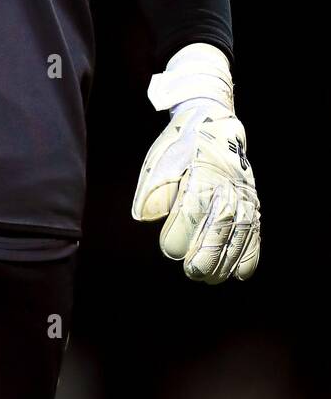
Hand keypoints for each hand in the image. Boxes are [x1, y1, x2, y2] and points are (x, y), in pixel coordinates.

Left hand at [132, 102, 260, 283]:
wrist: (213, 121)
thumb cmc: (181, 143)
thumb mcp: (160, 158)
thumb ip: (152, 188)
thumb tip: (144, 217)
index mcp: (201, 173)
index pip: (193, 210)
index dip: (180, 234)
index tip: (169, 248)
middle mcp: (227, 186)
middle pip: (220, 226)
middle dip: (206, 255)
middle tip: (192, 272)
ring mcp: (244, 195)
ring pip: (240, 234)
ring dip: (226, 260)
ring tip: (210, 278)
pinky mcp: (253, 202)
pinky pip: (255, 231)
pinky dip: (250, 254)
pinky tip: (239, 273)